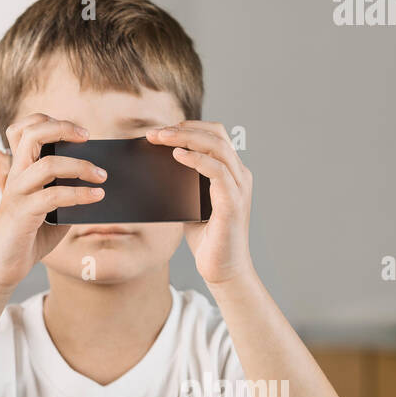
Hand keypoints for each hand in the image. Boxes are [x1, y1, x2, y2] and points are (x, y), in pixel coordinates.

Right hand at [0, 113, 106, 292]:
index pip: (23, 129)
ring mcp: (17, 193)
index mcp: (19, 170)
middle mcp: (15, 176)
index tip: (78, 132)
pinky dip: (80, 193)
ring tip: (101, 175)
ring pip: (47, 163)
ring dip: (80, 166)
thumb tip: (95, 179)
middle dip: (62, 128)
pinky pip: (54, 195)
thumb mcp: (51, 209)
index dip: (49, 121)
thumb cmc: (28, 236)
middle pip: (32, 134)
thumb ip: (66, 190)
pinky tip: (96, 196)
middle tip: (87, 137)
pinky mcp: (23, 213)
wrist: (4, 267)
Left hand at [149, 121, 253, 285]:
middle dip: (184, 128)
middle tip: (156, 132)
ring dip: (187, 139)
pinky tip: (178, 156)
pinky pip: (217, 171)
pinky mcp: (233, 203)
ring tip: (161, 139)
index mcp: (231, 173)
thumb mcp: (190, 202)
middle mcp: (239, 176)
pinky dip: (196, 160)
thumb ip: (183, 182)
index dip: (190, 127)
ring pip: (217, 148)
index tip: (161, 130)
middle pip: (216, 135)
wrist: (222, 269)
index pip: (215, 136)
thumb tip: (157, 164)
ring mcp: (238, 188)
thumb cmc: (207, 237)